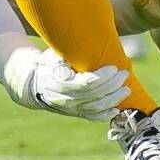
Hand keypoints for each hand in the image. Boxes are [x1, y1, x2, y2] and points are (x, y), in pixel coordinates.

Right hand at [8, 47, 129, 120]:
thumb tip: (81, 42)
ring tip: (126, 89)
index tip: (113, 68)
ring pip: (96, 108)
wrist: (33, 85)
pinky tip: (117, 110)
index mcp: (60, 83)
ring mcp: (71, 108)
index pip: (85, 84)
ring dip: (114, 99)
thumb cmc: (47, 65)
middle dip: (112, 85)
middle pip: (94, 96)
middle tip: (124, 74)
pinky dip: (106, 115)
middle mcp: (66, 99)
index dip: (102, 78)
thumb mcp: (51, 56)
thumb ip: (64, 53)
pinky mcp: (76, 113)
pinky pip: (92, 117)